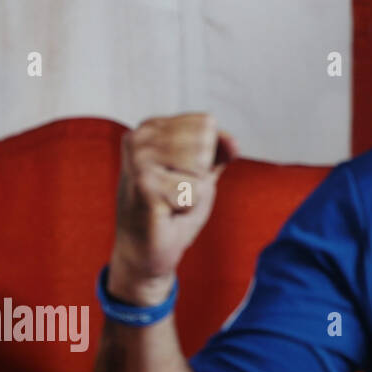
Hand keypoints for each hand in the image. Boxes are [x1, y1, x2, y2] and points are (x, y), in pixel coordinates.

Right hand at [109, 113, 237, 304]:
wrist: (146, 248)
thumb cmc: (173, 207)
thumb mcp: (201, 172)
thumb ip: (218, 150)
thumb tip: (234, 144)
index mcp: (151, 127)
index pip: (206, 123)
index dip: (207, 155)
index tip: (182, 173)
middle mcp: (139, 137)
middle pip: (205, 142)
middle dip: (200, 174)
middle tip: (176, 190)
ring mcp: (138, 161)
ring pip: (201, 166)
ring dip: (194, 190)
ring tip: (172, 200)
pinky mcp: (144, 186)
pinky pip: (195, 191)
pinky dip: (188, 206)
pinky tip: (166, 212)